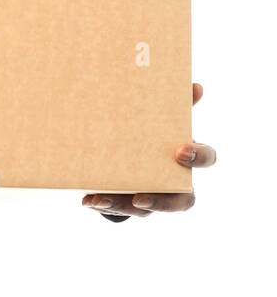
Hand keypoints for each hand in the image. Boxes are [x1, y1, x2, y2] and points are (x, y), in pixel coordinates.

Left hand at [82, 82, 215, 218]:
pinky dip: (106, 205)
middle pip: (182, 201)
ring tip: (101, 200)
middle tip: (139, 197)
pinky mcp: (134, 204)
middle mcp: (177, 183)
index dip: (198, 157)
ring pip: (145, 210)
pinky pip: (122, 209)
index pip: (207, 158)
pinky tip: (89, 200)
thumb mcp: (164, 118)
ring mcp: (156, 197)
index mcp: (189, 157)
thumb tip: (196, 86)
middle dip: (161, 202)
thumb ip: (177, 105)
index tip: (179, 151)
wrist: (132, 151)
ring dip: (123, 206)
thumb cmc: (155, 132)